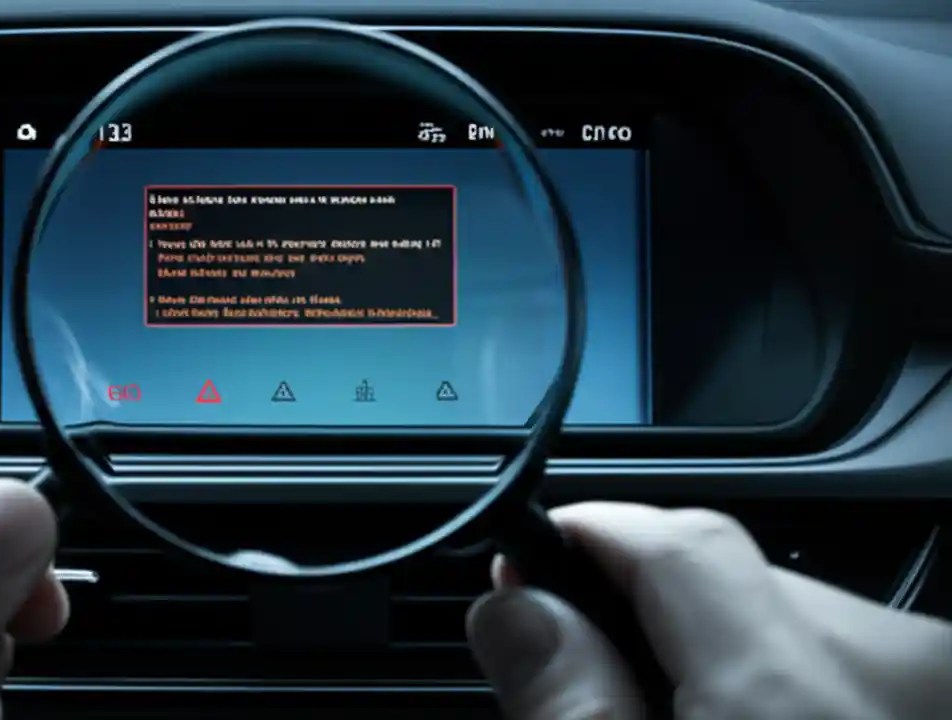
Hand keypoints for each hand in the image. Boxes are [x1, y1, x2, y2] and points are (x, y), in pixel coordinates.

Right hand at [466, 502, 951, 718]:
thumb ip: (573, 707)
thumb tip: (515, 612)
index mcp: (795, 696)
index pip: (674, 537)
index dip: (582, 536)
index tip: (523, 568)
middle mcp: (900, 668)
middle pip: (732, 577)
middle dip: (647, 613)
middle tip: (588, 686)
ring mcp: (938, 682)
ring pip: (792, 619)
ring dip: (724, 657)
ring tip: (673, 717)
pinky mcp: (944, 696)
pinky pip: (852, 662)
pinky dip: (794, 687)